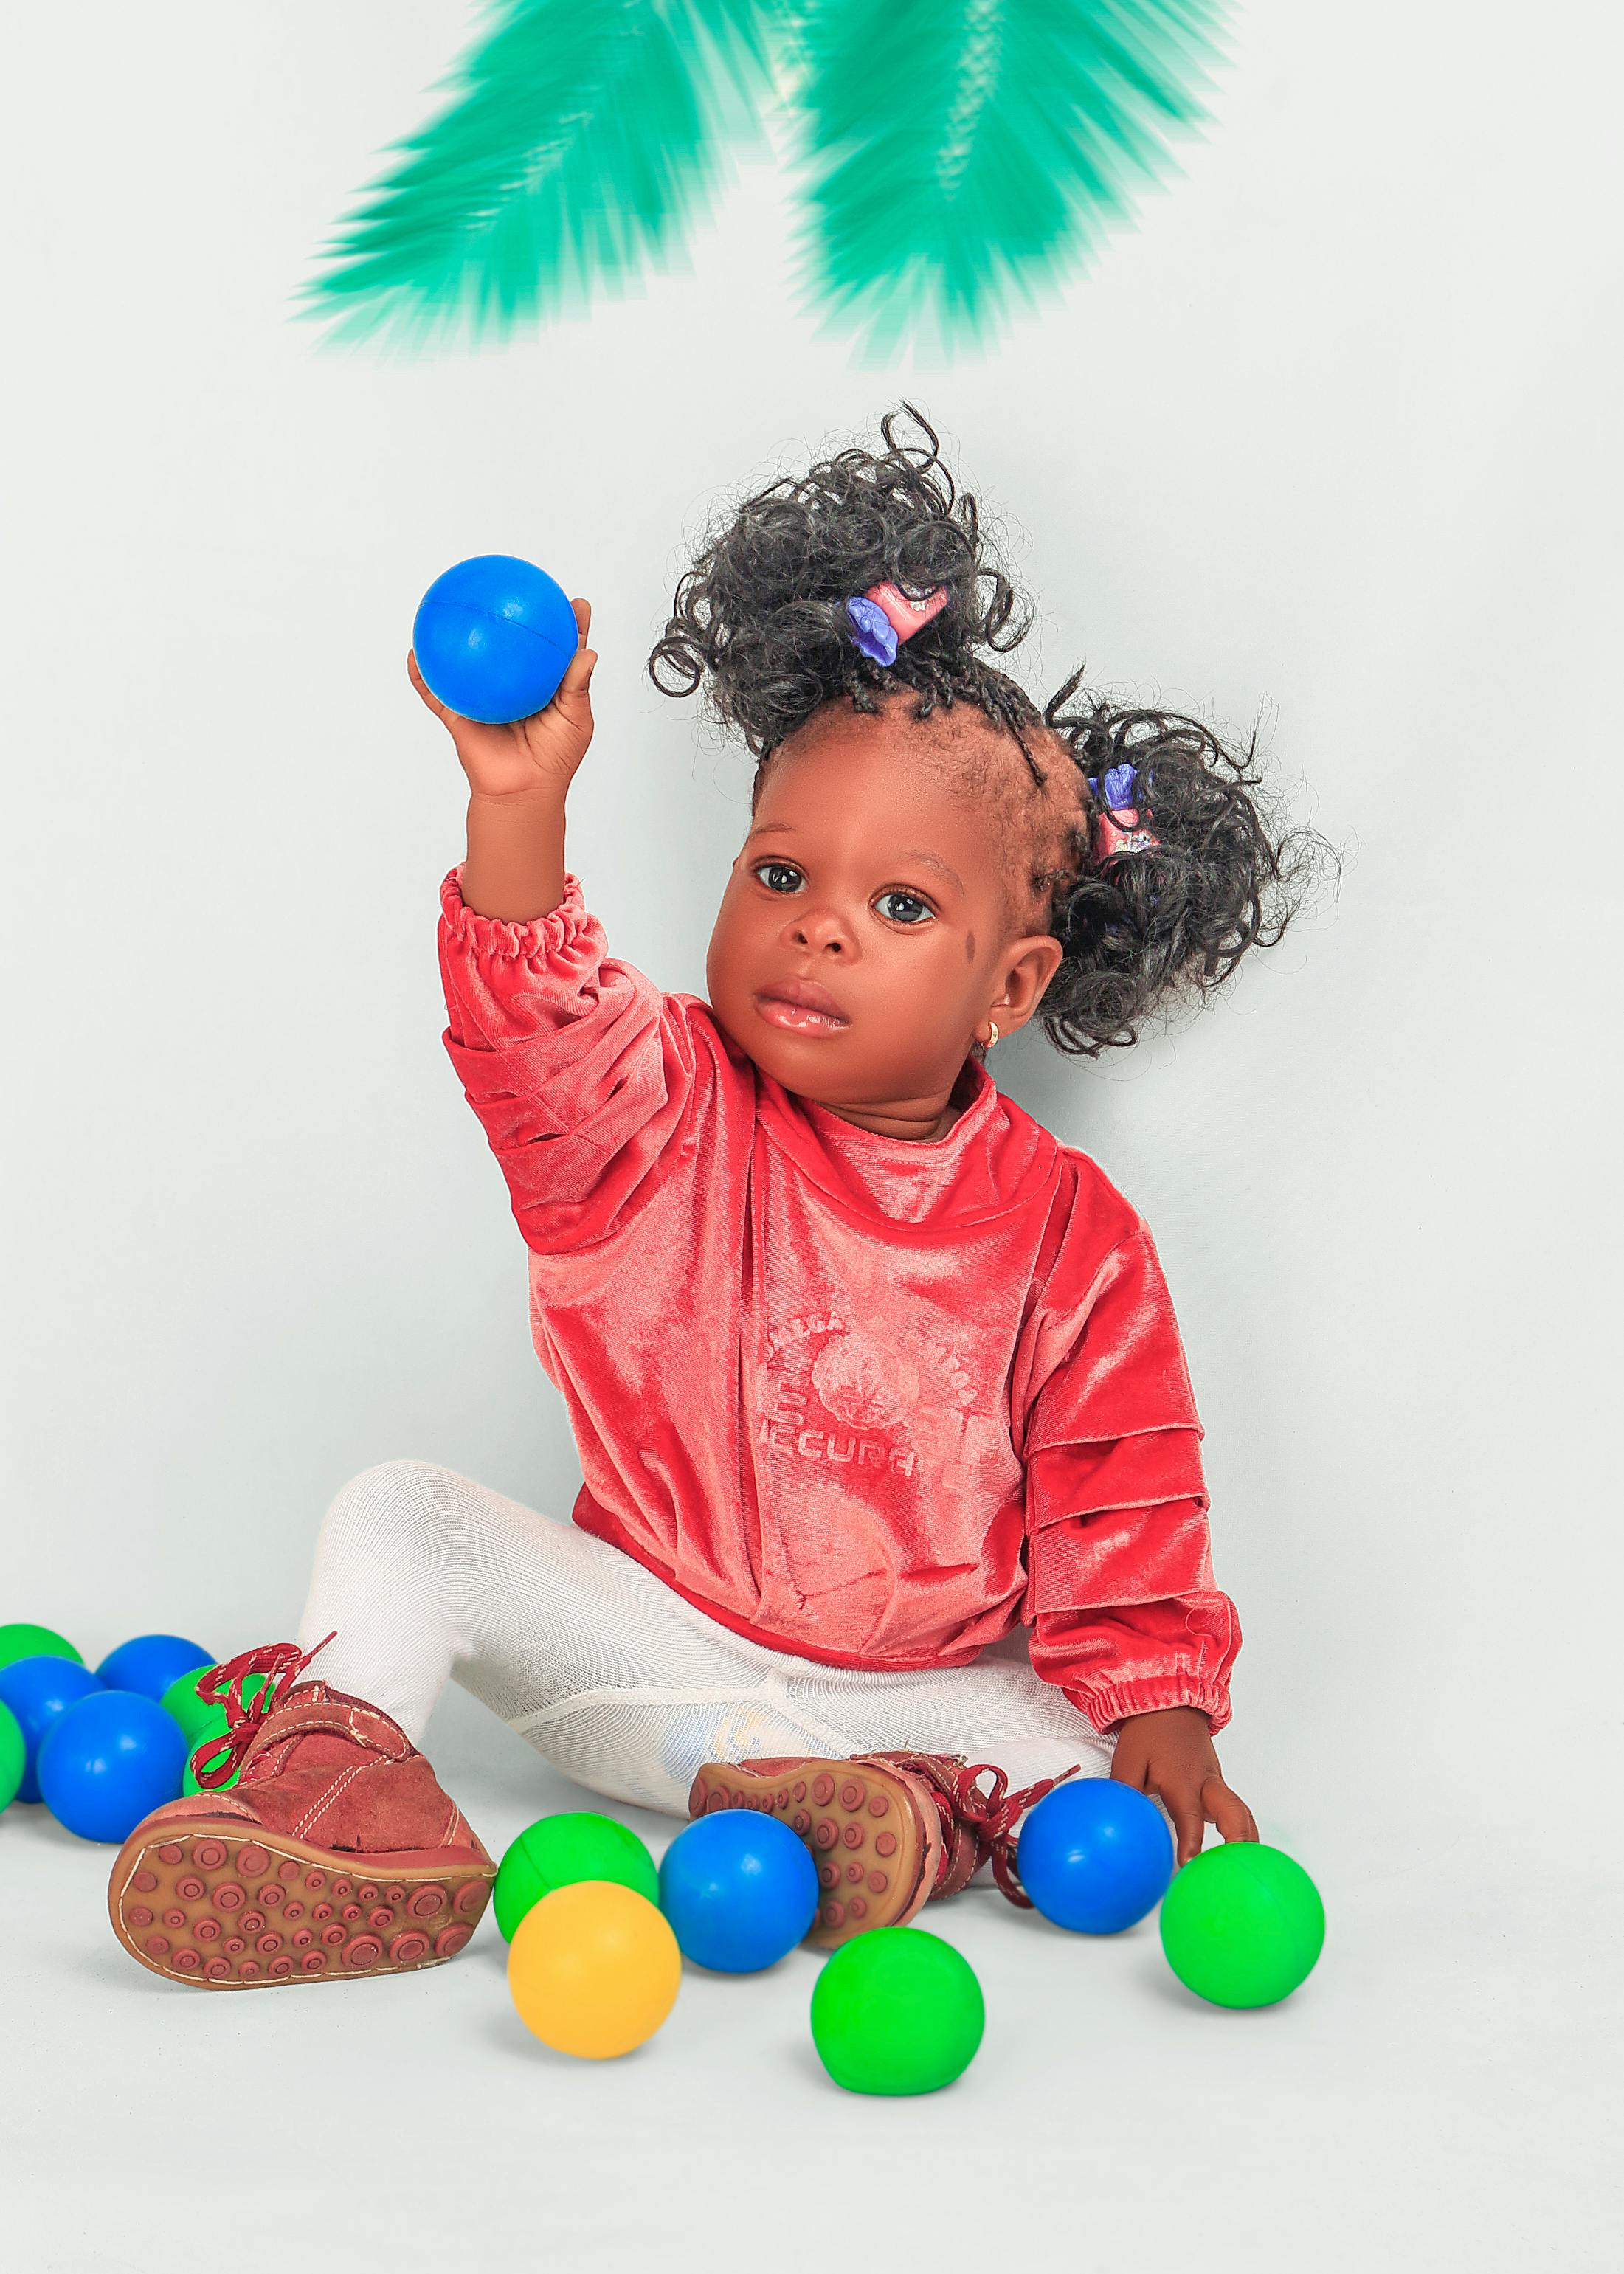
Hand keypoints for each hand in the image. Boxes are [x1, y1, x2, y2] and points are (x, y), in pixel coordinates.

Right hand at [407, 597, 596, 798]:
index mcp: (544, 687)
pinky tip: (414, 653)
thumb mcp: (574, 721)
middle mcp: (512, 686)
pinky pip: (437, 691)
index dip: (566, 626)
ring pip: (467, 663)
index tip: (575, 604)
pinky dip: (422, 674)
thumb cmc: (555, 760)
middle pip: (509, 647)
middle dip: (508, 619)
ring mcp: (484, 698)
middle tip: (515, 588)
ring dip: (456, 638)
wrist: (524, 791)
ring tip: (450, 606)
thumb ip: (578, 686)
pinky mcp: (462, 714)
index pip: (556, 651)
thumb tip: (588, 652)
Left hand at [1110, 1706, 1257, 1866]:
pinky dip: (1242, 1827)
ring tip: (1249, 1868)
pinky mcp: (1217, 1782)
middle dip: (1240, 1842)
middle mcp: (1206, 1783)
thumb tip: (1116, 1823)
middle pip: (1233, 1813)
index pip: (1190, 1817)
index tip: (1190, 1865)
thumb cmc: (1148, 1731)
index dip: (1191, 1842)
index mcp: (1182, 1781)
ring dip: (1246, 1838)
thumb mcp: (1128, 1760)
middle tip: (1240, 1869)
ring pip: (1239, 1811)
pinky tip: (1239, 1848)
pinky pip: (1234, 1806)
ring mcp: (1215, 1782)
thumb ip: (1125, 1792)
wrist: (1170, 1700)